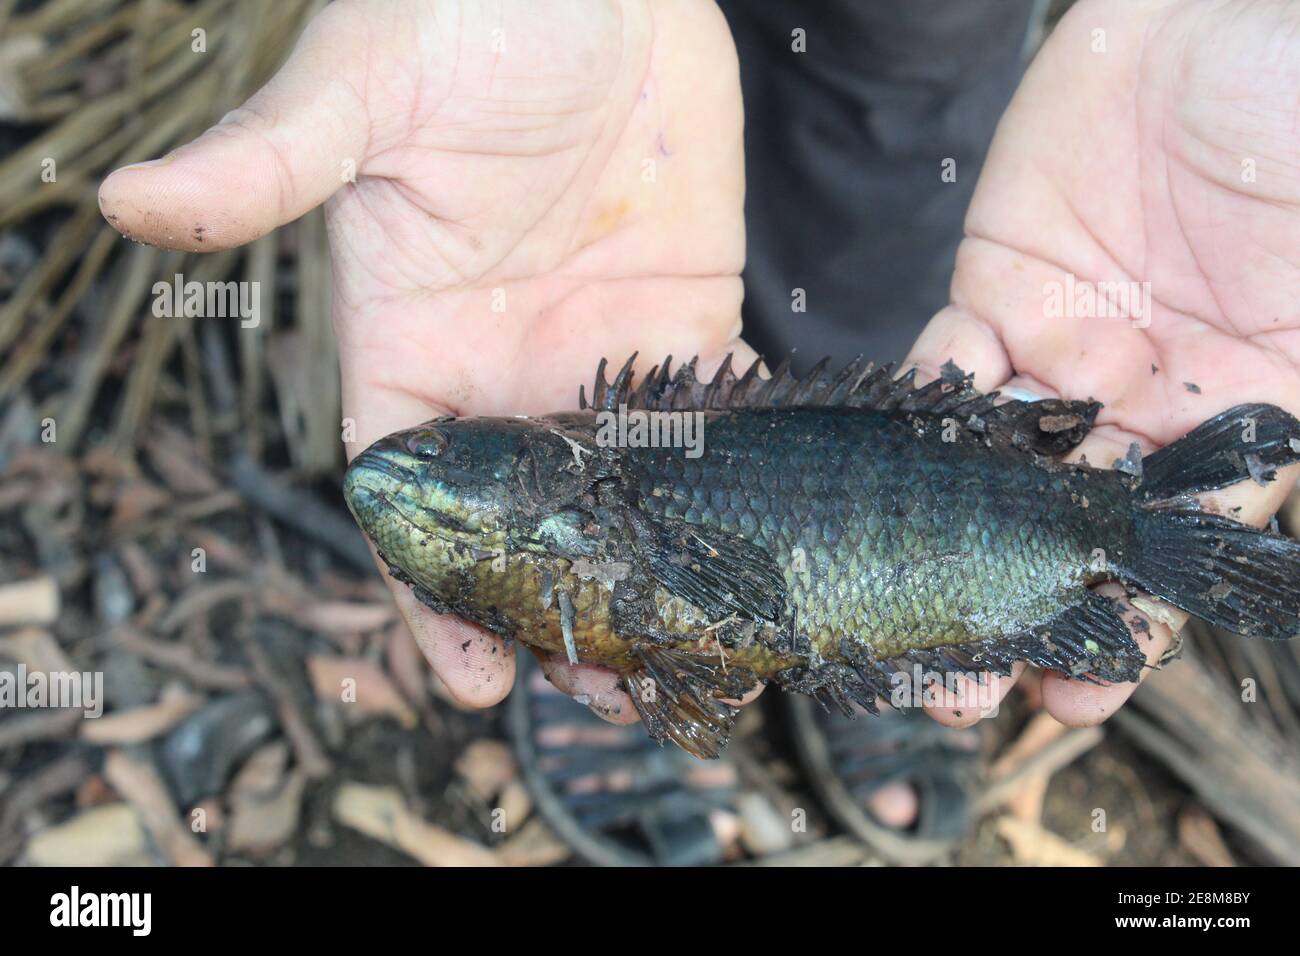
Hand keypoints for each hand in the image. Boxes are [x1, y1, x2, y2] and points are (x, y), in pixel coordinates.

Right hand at [98, 0, 753, 717]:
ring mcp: (595, 344)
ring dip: (653, 570)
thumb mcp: (362, 91)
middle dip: (561, 605)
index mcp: (408, 336)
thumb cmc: (457, 9)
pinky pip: (710, 417)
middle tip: (613, 690)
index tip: (472, 678)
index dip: (434, 590)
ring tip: (697, 652)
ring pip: (623, 491)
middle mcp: (501, 360)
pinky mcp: (682, 310)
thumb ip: (271, 163)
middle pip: (525, 517)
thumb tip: (127, 201)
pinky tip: (761, 546)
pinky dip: (734, 484)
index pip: (410, 493)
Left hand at [907, 0, 1299, 726]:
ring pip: (989, 473)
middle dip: (1009, 605)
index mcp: (1240, 409)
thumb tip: (1288, 444)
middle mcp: (1143, 399)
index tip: (1079, 698)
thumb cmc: (1295, 107)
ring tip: (895, 619)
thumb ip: (1294, 352)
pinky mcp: (994, 294)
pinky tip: (883, 476)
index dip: (1131, 625)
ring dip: (941, 545)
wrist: (1208, 20)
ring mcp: (1063, 350)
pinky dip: (915, 425)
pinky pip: (942, 374)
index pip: (1178, 540)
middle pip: (1067, 527)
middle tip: (951, 686)